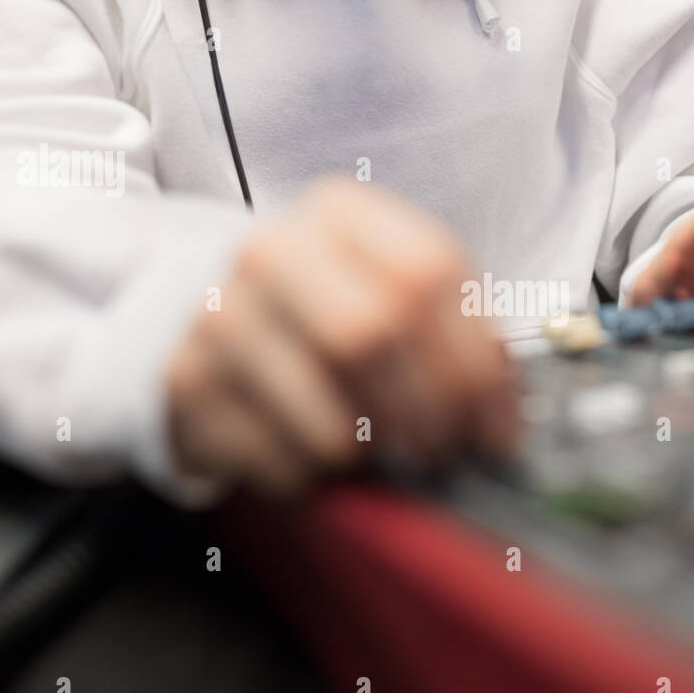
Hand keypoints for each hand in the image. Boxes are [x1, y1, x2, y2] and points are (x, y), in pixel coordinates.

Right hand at [164, 177, 519, 499]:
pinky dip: (318, 478)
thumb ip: (450, 329)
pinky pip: (282, 463)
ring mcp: (220, 316)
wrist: (202, 313)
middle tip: (445, 451)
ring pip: (330, 418)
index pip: (428, 274)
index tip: (499, 427)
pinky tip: (315, 454)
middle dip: (429, 414)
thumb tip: (506, 413)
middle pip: (373, 334)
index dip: (478, 365)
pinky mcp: (187, 384)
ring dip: (373, 455)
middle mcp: (272, 252)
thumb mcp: (384, 286)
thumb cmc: (320, 308)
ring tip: (377, 448)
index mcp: (340, 213)